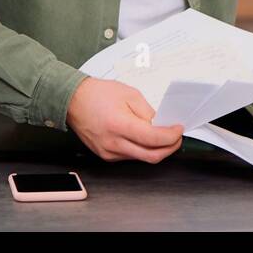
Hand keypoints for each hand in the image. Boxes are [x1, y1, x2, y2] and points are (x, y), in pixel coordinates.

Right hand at [66, 77, 183, 162]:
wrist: (73, 101)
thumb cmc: (97, 94)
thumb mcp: (130, 95)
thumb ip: (148, 112)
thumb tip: (162, 125)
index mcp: (119, 125)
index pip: (153, 139)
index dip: (171, 136)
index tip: (178, 130)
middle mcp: (113, 143)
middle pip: (151, 156)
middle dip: (170, 148)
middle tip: (176, 137)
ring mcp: (108, 152)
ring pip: (142, 158)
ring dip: (156, 149)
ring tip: (162, 135)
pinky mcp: (106, 156)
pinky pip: (131, 156)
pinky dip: (142, 149)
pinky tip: (145, 138)